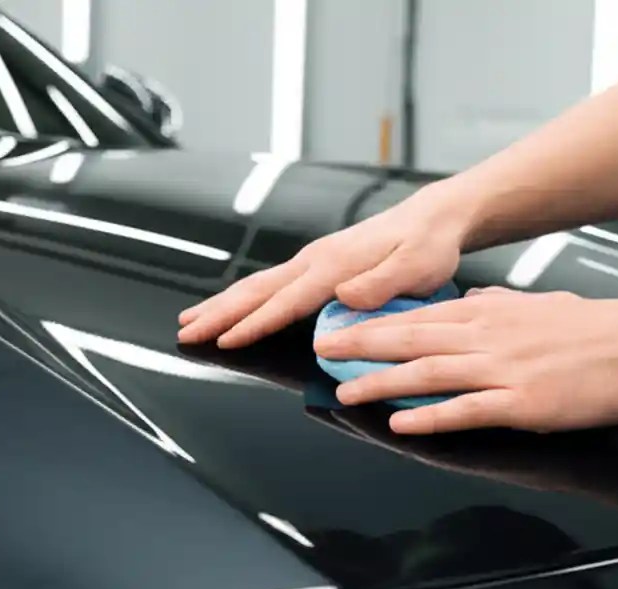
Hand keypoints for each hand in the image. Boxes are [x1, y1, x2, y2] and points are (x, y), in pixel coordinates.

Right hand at [177, 184, 468, 347]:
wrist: (433, 218)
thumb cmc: (428, 245)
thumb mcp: (417, 267)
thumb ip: (381, 284)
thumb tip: (343, 297)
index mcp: (334, 267)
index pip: (285, 301)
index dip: (253, 324)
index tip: (223, 340)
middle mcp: (315, 261)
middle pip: (256, 291)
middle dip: (218, 314)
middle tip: (184, 333)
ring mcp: (313, 261)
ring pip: (257, 286)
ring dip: (221, 305)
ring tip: (190, 321)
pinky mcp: (317, 264)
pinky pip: (270, 284)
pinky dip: (243, 298)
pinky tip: (230, 308)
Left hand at [313, 287, 617, 433]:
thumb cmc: (595, 327)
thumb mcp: (539, 302)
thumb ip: (499, 302)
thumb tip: (470, 296)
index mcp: (490, 310)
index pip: (418, 315)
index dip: (373, 322)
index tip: (340, 326)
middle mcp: (488, 334)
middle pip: (411, 340)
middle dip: (360, 346)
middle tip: (322, 352)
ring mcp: (504, 368)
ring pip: (428, 374)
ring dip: (381, 383)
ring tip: (345, 392)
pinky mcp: (523, 402)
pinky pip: (466, 410)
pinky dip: (429, 417)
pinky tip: (401, 423)